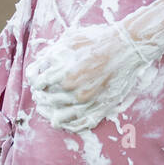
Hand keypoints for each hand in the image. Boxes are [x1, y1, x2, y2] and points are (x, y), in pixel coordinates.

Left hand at [25, 22, 155, 131]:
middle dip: (41, 96)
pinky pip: (79, 125)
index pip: (38, 83)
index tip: (38, 80)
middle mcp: (73, 91)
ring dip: (51, 113)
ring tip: (50, 110)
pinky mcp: (100, 109)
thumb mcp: (71, 39)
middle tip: (41, 94)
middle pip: (46, 100)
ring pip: (59, 118)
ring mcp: (87, 103)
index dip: (35, 81)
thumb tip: (41, 62)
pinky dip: (69, 125)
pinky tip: (65, 120)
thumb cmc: (101, 40)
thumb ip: (53, 53)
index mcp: (63, 74)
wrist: (128, 47)